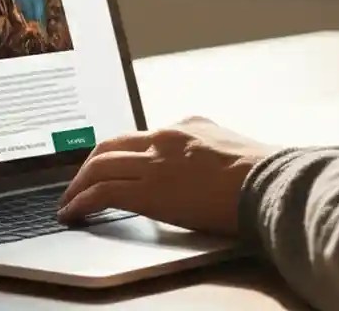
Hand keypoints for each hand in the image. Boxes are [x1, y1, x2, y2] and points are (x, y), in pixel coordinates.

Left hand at [57, 116, 277, 234]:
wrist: (269, 183)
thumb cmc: (264, 174)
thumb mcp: (233, 147)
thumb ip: (210, 149)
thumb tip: (206, 162)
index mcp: (186, 126)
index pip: (141, 137)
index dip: (121, 154)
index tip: (111, 166)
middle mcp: (164, 138)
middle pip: (111, 145)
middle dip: (90, 164)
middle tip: (79, 182)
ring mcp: (154, 163)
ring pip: (99, 167)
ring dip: (78, 185)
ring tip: (68, 202)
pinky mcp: (148, 191)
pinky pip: (102, 193)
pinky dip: (81, 202)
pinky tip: (73, 212)